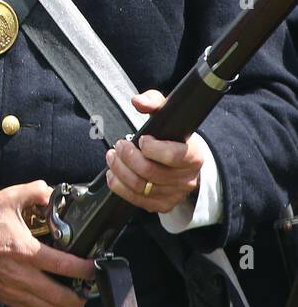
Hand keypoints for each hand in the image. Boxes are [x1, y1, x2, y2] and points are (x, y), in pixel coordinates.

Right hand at [0, 181, 94, 306]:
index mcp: (24, 250)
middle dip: (81, 296)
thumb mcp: (6, 200)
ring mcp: (13, 290)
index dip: (86, 269)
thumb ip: (33, 192)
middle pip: (61, 296)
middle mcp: (21, 274)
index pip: (64, 265)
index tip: (95, 267)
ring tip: (79, 303)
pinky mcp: (7, 298)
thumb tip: (54, 192)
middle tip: (89, 288)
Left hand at [104, 90, 206, 213]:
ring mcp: (175, 194)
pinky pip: (136, 200)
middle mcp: (187, 178)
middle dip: (127, 156)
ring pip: (140, 186)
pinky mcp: (162, 205)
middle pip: (149, 171)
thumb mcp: (168, 116)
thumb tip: (138, 101)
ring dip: (119, 169)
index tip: (142, 139)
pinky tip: (113, 173)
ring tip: (112, 156)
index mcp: (194, 156)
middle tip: (119, 145)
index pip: (173, 156)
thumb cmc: (173, 137)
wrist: (184, 162)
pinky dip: (119, 186)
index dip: (152, 148)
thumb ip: (154, 102)